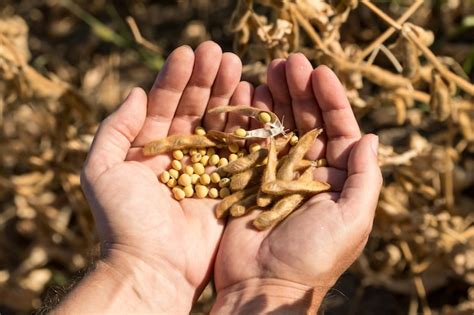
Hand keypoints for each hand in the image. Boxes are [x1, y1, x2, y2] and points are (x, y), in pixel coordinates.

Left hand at [56, 41, 243, 313]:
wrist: (153, 267)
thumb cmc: (123, 220)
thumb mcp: (101, 170)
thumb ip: (114, 129)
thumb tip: (135, 92)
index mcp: (149, 149)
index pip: (165, 106)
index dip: (175, 79)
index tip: (187, 52)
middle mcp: (179, 155)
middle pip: (195, 110)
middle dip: (205, 80)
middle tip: (217, 51)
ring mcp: (207, 169)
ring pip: (218, 124)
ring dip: (226, 94)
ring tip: (234, 65)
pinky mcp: (229, 185)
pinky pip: (239, 149)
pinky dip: (244, 125)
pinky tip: (251, 98)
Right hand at [212, 54, 382, 313]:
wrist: (264, 285)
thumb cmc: (313, 257)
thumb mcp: (352, 219)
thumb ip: (365, 178)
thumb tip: (371, 137)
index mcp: (337, 180)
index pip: (338, 130)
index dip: (332, 100)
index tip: (320, 72)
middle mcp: (307, 172)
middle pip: (307, 122)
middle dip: (300, 91)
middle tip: (290, 61)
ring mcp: (276, 173)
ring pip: (279, 127)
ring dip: (276, 98)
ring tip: (269, 69)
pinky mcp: (249, 178)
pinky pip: (251, 142)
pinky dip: (250, 119)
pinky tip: (249, 95)